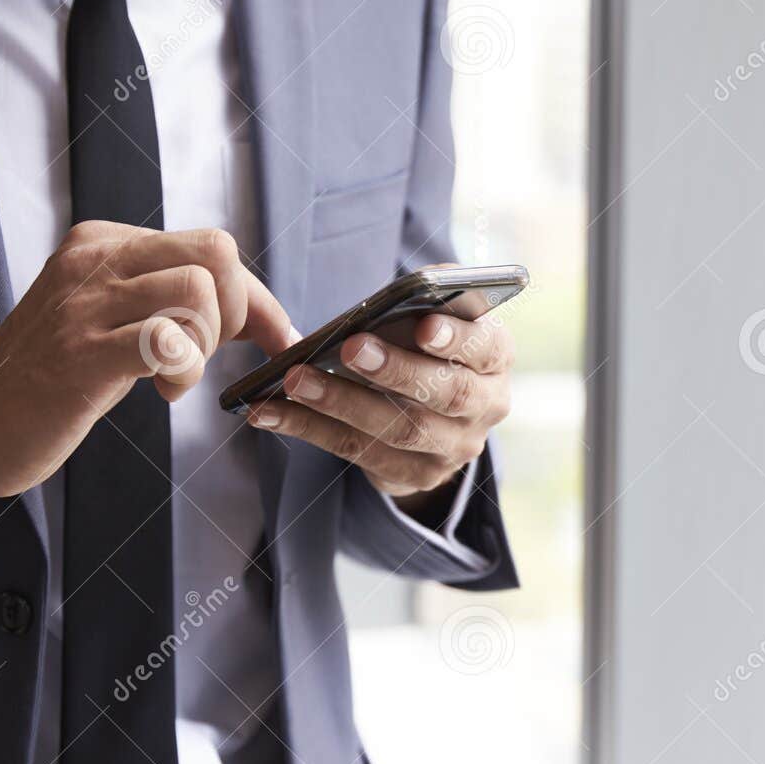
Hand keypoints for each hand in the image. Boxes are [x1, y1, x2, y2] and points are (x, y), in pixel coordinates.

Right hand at [0, 222, 296, 527]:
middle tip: (205, 355)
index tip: (273, 340)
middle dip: (239, 312)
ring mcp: (85, 303)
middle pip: (217, 253)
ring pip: (199, 291)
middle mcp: (95, 260)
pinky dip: (186, 370)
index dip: (256, 299)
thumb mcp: (116, 320)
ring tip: (174, 375)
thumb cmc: (56, 378)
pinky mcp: (83, 353)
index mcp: (106, 244)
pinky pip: (167, 340)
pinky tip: (162, 391)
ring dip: (208, 345)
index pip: (212, 247)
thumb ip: (175, 304)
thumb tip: (263, 314)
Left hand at [245, 310, 512, 502]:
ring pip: (398, 429)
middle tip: (350, 348)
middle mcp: (484, 408)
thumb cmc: (427, 346)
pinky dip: (310, 430)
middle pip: (445, 394)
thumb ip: (429, 299)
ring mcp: (452, 449)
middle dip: (396, 371)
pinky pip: (358, 453)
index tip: (424, 325)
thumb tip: (410, 287)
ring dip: (341, 403)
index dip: (457, 339)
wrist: (438, 415)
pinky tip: (269, 413)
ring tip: (294, 380)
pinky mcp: (415, 475)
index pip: (485, 349)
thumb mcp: (439, 318)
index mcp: (495, 360)